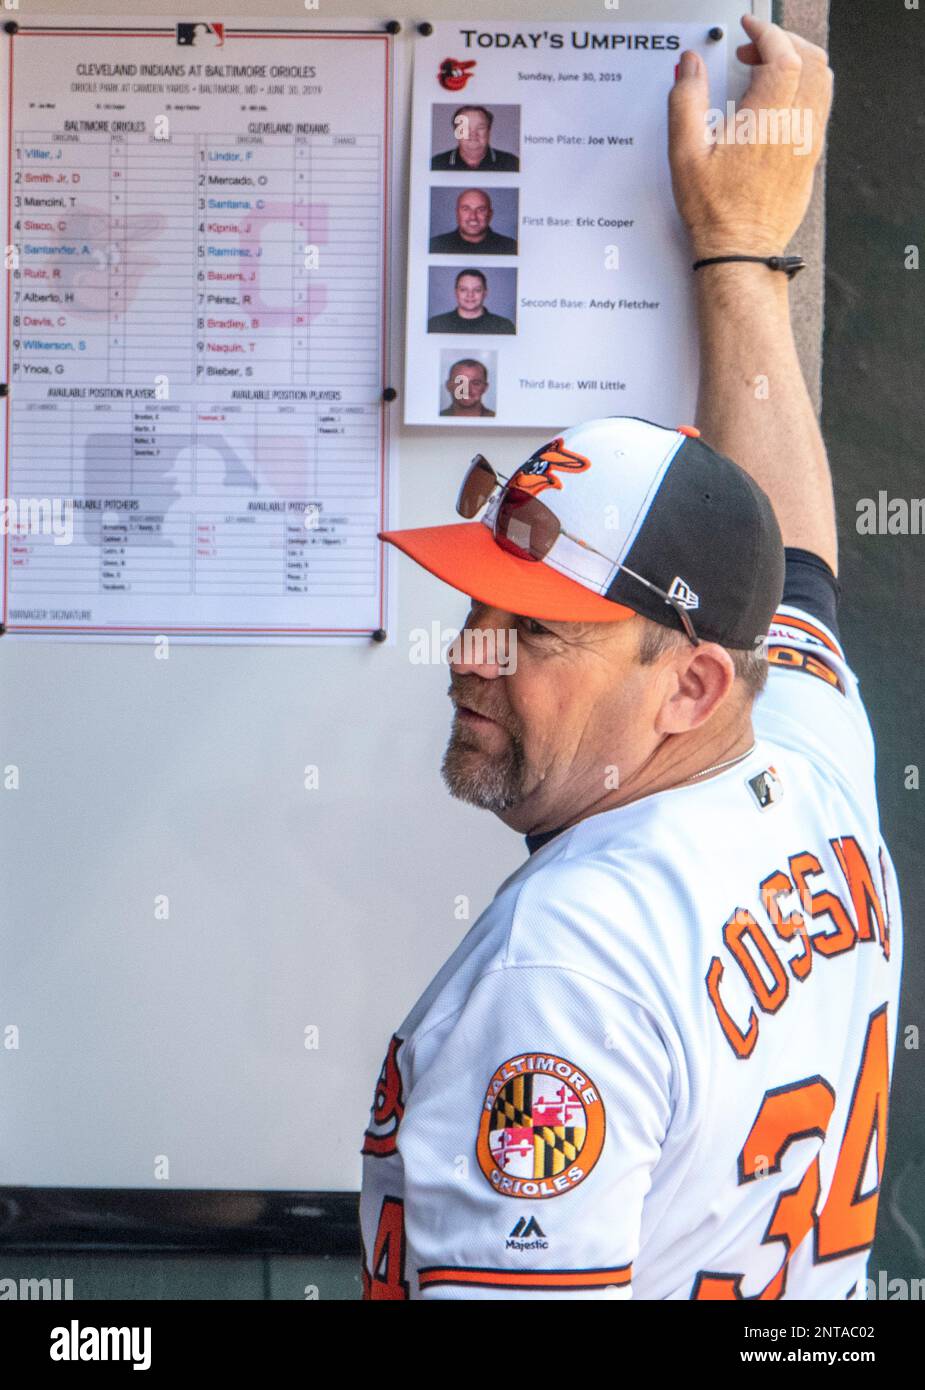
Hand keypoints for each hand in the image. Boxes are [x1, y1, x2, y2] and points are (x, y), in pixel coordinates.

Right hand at [668, 14, 833, 259]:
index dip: (767, 32)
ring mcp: (808, 144)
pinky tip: (775, 102)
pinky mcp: (810, 159)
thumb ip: (686, 101)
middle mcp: (795, 129)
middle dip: (783, 43)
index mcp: (767, 122)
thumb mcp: (685, 154)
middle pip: (812, 61)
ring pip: (822, 82)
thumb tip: (691, 66)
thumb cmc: (715, 212)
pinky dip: (802, 89)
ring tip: (765, 70)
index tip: (749, 27)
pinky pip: (819, 108)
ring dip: (797, 64)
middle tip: (754, 47)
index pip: (784, 55)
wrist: (741, 252)